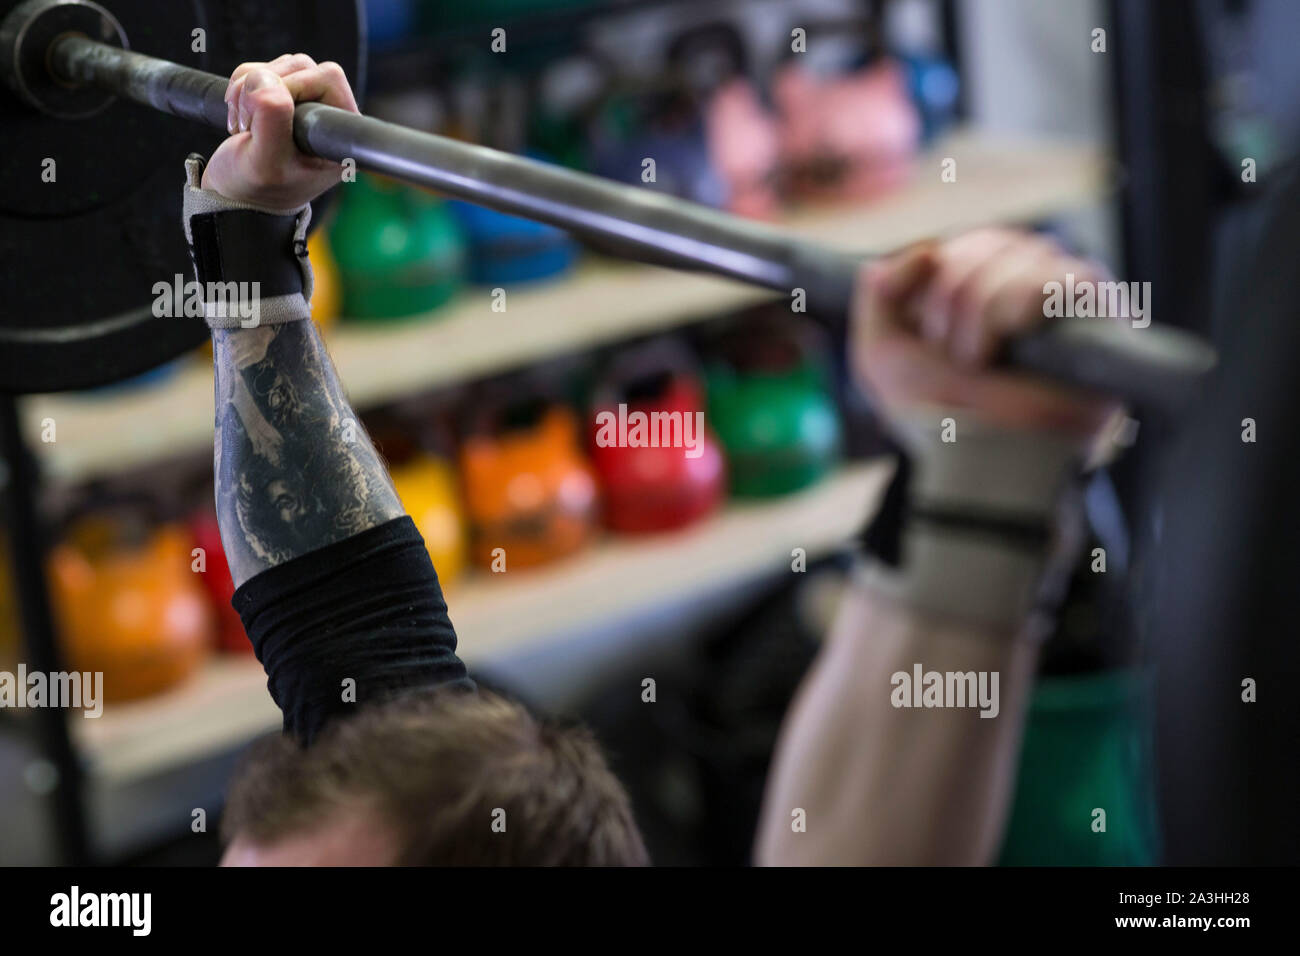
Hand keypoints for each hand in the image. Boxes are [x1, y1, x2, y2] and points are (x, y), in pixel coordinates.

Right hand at [201, 53, 359, 208]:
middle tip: (248, 124)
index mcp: (339, 140)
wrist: (234, 198)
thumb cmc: (255, 190)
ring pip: (280, 65)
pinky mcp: (284, 100)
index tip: (267, 125)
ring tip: (243, 124)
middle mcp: (329, 121)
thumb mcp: (264, 162)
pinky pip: (261, 70)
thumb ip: (271, 120)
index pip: (327, 79)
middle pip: (302, 67)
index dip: (291, 88)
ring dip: (249, 87)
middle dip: (265, 86)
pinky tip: (240, 118)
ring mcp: (307, 108)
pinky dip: (241, 86)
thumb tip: (265, 80)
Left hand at [851, 228, 1118, 438]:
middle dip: (956, 295)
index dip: (942, 273)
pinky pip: (1064, 276)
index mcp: (983, 292)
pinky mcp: (1102, 320)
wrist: (974, 455)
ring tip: (981, 360)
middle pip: (994, 242)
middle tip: (955, 352)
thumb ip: (880, 291)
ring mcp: (1067, 303)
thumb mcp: (880, 352)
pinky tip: (1014, 336)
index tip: (930, 330)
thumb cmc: (933, 415)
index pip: (970, 243)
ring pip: (1026, 254)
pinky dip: (1021, 304)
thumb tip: (927, 249)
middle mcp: (1030, 289)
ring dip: (984, 309)